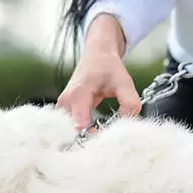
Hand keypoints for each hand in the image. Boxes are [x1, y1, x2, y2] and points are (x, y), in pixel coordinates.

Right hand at [57, 13, 141, 129]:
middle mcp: (66, 101)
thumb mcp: (125, 83)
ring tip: (103, 127)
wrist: (96, 56)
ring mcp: (62, 105)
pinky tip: (95, 124)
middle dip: (92, 135)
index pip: (80, 126)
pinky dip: (84, 127)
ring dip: (88, 132)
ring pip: (72, 129)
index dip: (95, 135)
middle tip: (110, 134)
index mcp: (78, 94)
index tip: (110, 136)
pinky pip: (71, 124)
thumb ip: (129, 104)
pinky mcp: (64, 108)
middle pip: (75, 130)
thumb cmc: (107, 67)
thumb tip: (125, 123)